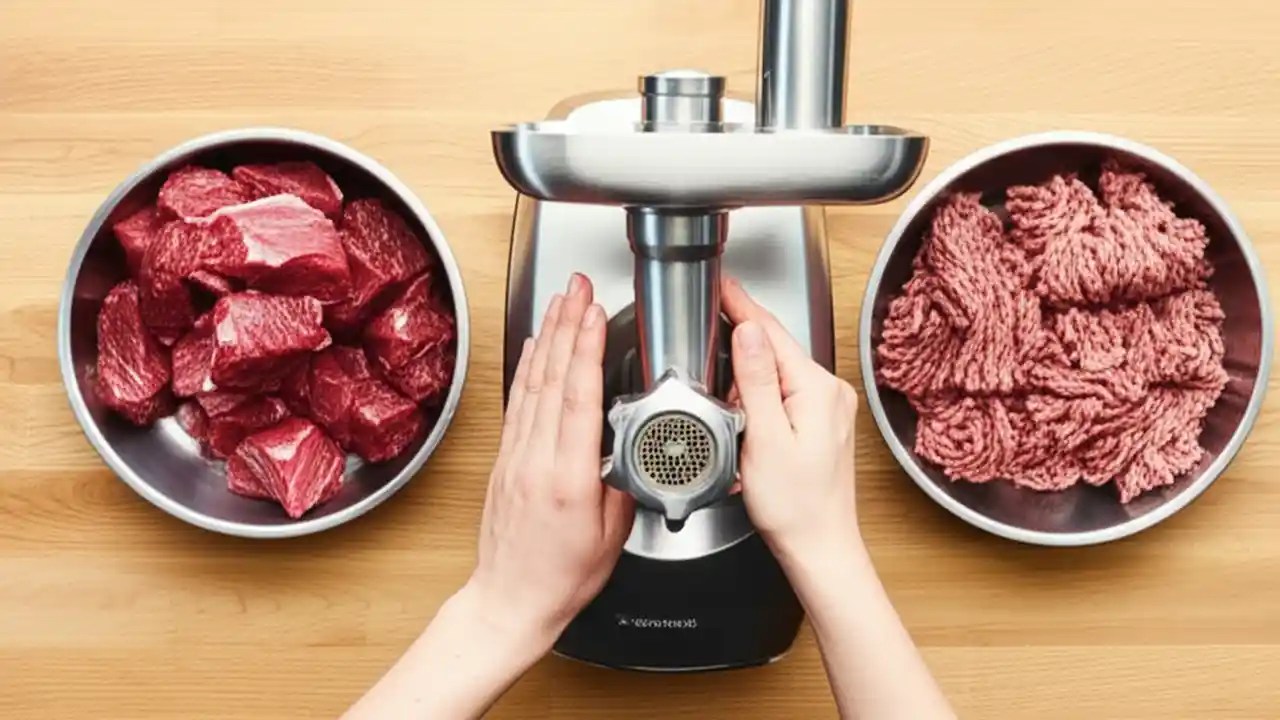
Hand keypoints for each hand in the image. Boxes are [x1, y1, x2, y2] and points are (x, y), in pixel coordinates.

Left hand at [466, 273, 634, 645]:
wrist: (509, 602)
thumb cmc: (561, 578)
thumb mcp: (611, 536)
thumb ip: (620, 483)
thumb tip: (628, 444)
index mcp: (567, 479)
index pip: (577, 398)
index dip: (585, 349)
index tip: (593, 313)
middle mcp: (535, 460)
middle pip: (552, 378)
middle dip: (566, 325)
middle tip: (578, 287)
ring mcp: (515, 456)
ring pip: (532, 384)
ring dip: (548, 336)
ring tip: (561, 301)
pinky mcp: (504, 459)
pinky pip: (517, 403)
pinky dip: (528, 368)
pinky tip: (536, 346)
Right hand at [722, 276, 860, 565]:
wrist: (819, 547)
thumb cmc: (794, 506)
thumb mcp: (765, 438)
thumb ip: (755, 380)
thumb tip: (750, 332)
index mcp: (817, 389)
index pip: (772, 333)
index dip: (741, 306)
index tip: (722, 285)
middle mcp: (829, 392)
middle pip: (776, 349)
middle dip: (740, 343)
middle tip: (709, 336)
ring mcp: (828, 408)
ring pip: (777, 372)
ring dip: (747, 377)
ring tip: (725, 397)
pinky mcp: (820, 424)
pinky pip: (784, 393)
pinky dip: (759, 396)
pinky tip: (745, 416)